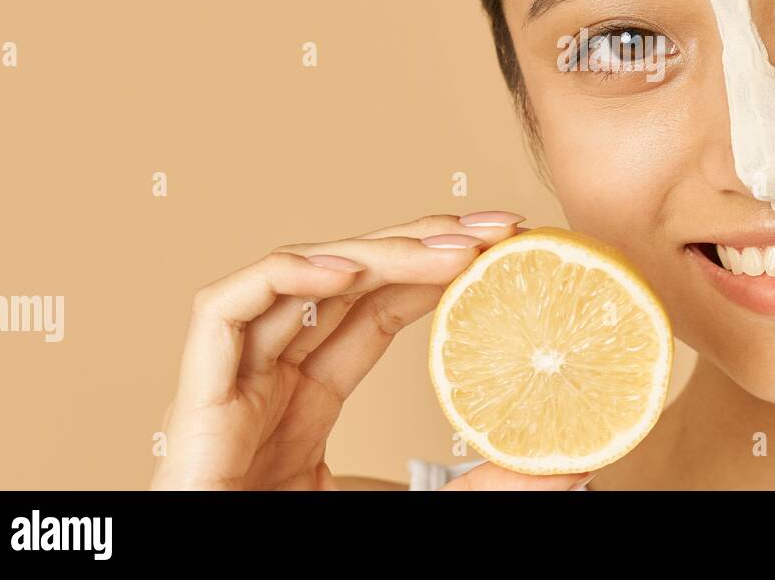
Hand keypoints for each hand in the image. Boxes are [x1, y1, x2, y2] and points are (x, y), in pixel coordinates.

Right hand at [151, 212, 588, 489]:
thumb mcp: (416, 504)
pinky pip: (227, 307)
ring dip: (380, 251)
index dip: (437, 268)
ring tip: (456, 247)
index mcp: (310, 396)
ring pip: (302, 277)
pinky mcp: (197, 393)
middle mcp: (273, 375)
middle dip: (424, 241)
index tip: (503, 247)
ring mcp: (235, 379)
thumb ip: (486, 482)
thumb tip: (578, 462)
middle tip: (501, 228)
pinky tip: (352, 269)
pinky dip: (285, 277)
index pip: (380, 305)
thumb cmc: (303, 552)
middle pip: (350, 279)